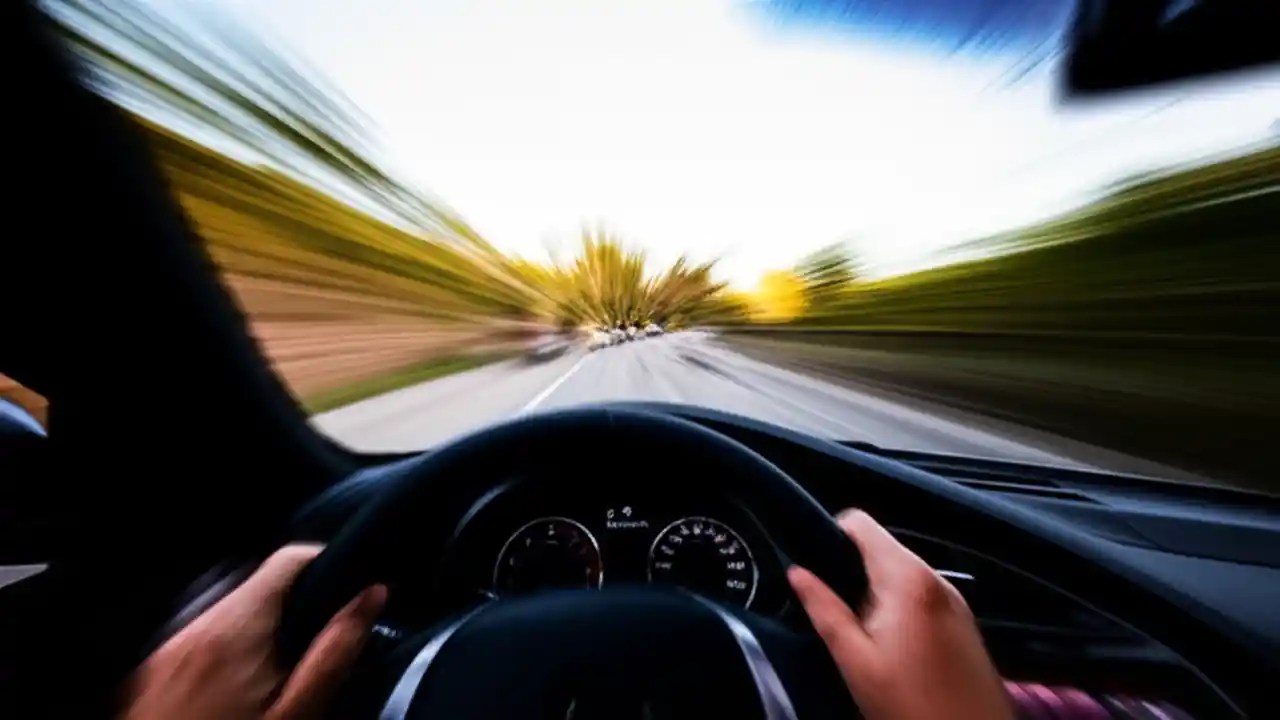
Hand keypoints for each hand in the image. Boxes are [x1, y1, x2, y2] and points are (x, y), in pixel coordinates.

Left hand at [121, 545, 386, 719]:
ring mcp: (168, 650)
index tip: (351, 593)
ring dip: (262, 631)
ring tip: (279, 679)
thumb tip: (372, 595)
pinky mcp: (155, 671)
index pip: (289, 559)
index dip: (327, 567)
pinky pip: (203, 640)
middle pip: (260, 587)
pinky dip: (230, 652)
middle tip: (318, 653)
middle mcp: (193, 628)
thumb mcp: (300, 711)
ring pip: (231, 614)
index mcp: (234, 630)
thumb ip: (337, 649)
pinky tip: (240, 695)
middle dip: (296, 610)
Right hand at [788, 510, 1011, 719]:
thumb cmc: (913, 706)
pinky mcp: (962, 620)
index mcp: (907, 579)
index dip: (830, 537)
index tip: (816, 570)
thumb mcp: (856, 661)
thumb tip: (797, 573)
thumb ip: (824, 610)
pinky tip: (892, 648)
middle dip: (851, 572)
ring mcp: (954, 599)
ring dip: (875, 593)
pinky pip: (919, 595)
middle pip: (880, 548)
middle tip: (836, 614)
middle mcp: (936, 578)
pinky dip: (898, 608)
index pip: (860, 523)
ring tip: (863, 636)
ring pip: (899, 573)